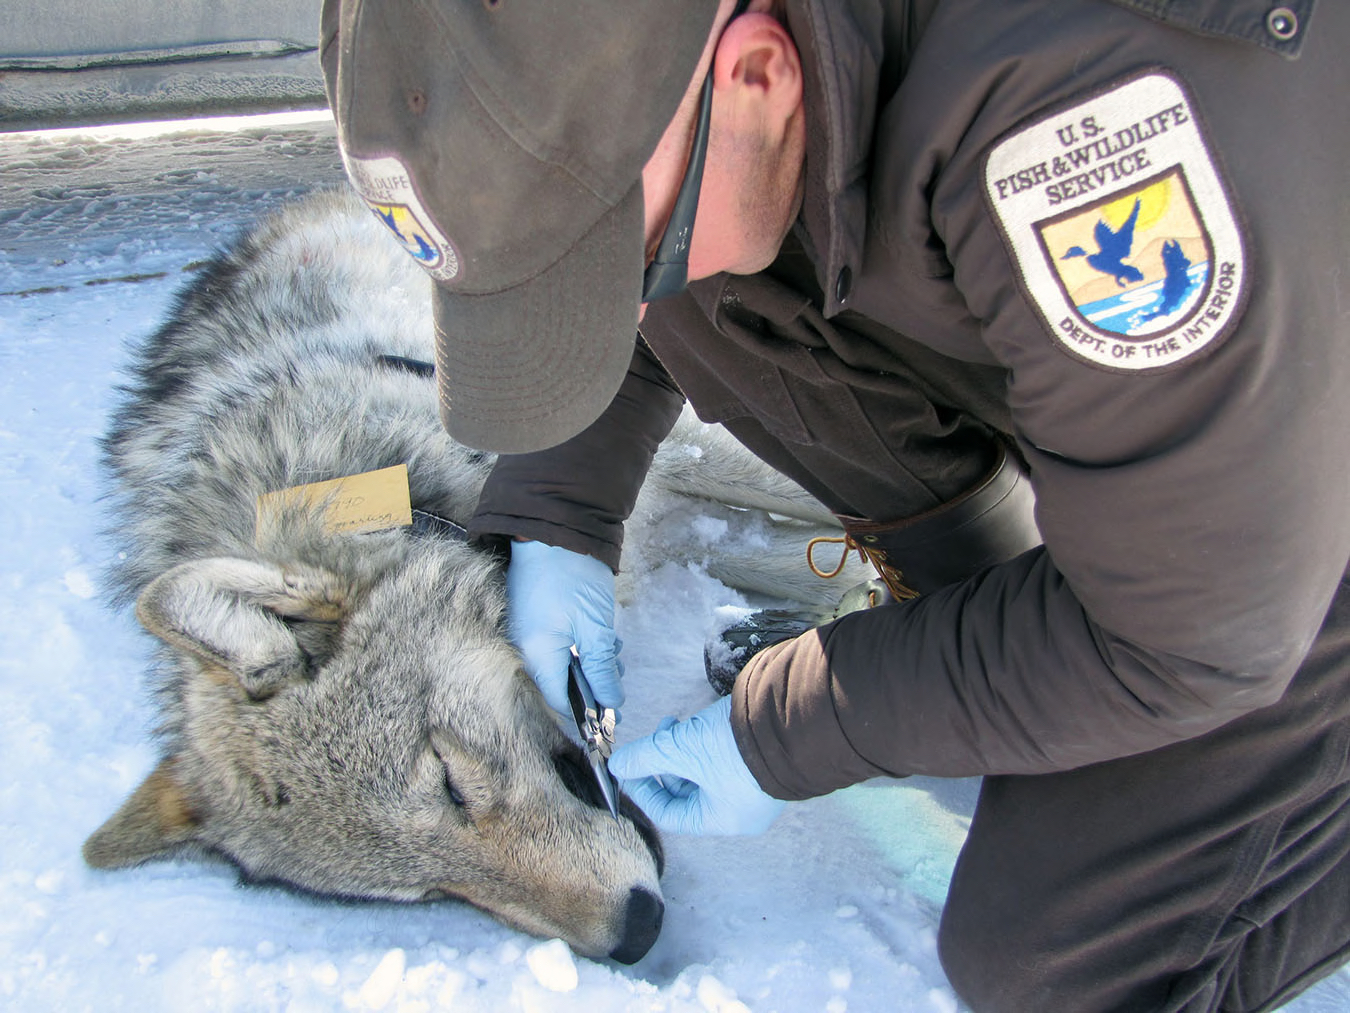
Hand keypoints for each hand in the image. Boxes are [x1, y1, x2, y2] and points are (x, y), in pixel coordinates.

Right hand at [506, 539, 622, 715]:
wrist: (551, 527)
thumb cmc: (573, 575)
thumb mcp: (595, 626)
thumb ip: (602, 669)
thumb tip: (611, 703)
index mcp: (536, 655)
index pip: (561, 702)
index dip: (589, 713)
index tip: (614, 716)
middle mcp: (524, 648)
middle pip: (561, 684)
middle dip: (593, 683)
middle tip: (618, 673)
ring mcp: (525, 632)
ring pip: (561, 663)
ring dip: (590, 662)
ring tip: (614, 649)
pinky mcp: (531, 618)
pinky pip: (555, 644)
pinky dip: (578, 645)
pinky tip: (599, 635)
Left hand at [608, 696, 784, 835]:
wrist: (793, 716)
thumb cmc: (738, 747)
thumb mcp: (683, 750)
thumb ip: (646, 757)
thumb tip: (617, 766)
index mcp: (723, 819)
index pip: (671, 816)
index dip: (644, 791)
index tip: (629, 768)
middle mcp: (741, 808)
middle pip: (687, 791)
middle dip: (666, 761)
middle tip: (658, 733)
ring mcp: (754, 783)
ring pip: (705, 770)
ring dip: (684, 747)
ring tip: (677, 722)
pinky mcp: (761, 758)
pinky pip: (724, 758)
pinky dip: (705, 743)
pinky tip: (700, 723)